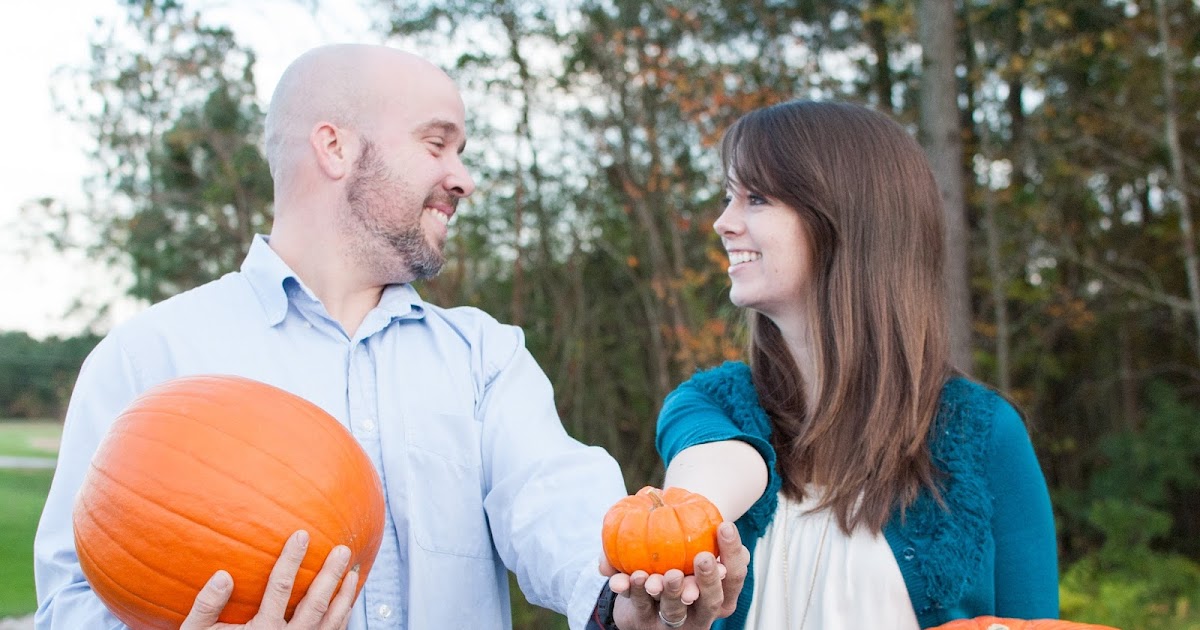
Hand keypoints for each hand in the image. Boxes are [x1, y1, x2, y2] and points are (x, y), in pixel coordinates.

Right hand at [181, 530, 359, 629]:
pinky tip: (345, 603)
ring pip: (331, 622)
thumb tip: (223, 576)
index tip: (302, 535)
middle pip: (316, 604)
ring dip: (344, 596)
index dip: (292, 560)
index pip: (281, 588)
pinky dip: (342, 618)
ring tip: (353, 572)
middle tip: (343, 550)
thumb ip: (207, 606)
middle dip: (331, 575)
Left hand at [600, 522, 748, 628]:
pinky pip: (641, 605)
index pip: (734, 578)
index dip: (732, 554)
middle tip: (704, 558)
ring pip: (675, 609)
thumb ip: (713, 547)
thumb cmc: (680, 574)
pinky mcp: (645, 621)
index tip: (725, 526)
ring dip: (672, 591)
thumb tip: (726, 525)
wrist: (643, 606)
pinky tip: (635, 576)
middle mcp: (701, 613)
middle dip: (708, 580)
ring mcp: (674, 621)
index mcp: (721, 597)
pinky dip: (637, 590)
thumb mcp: (699, 562)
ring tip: (671, 574)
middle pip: (711, 601)